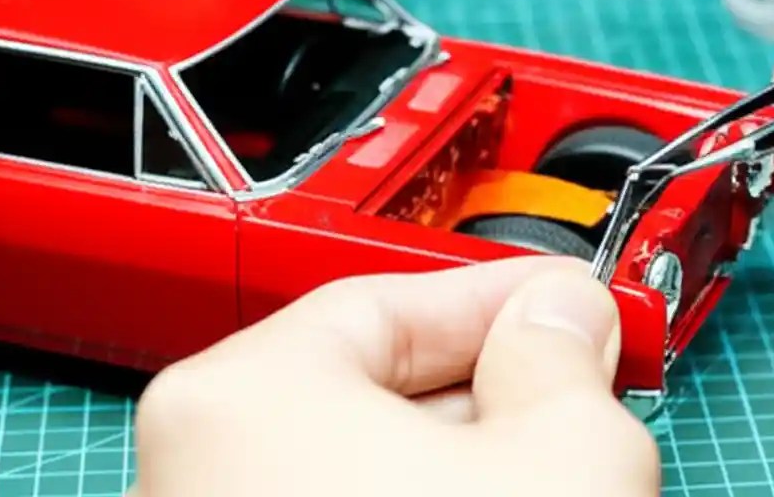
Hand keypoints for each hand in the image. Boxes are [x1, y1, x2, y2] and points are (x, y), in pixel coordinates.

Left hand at [125, 257, 661, 496]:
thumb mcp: (561, 458)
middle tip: (582, 392)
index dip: (504, 296)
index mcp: (241, 397)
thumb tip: (563, 312)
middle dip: (491, 389)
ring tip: (550, 477)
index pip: (389, 297)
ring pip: (354, 464)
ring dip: (462, 461)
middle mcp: (192, 464)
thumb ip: (565, 357)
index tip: (575, 304)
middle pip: (367, 386)